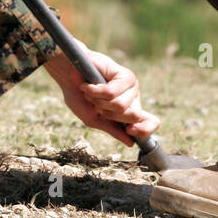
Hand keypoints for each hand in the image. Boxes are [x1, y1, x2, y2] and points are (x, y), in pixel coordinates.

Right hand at [45, 47, 159, 146]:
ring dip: (99, 102)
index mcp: (128, 111)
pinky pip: (112, 92)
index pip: (150, 122)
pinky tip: (88, 85)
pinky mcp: (124, 74)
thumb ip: (112, 129)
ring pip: (121, 105)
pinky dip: (95, 92)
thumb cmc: (79, 97)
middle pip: (133, 116)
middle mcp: (133, 98)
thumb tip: (131, 143)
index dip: (144, 130)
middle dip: (109, 114)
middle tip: (96, 104)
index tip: (130, 130)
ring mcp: (131, 86)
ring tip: (91, 93)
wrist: (67, 75)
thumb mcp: (94, 119)